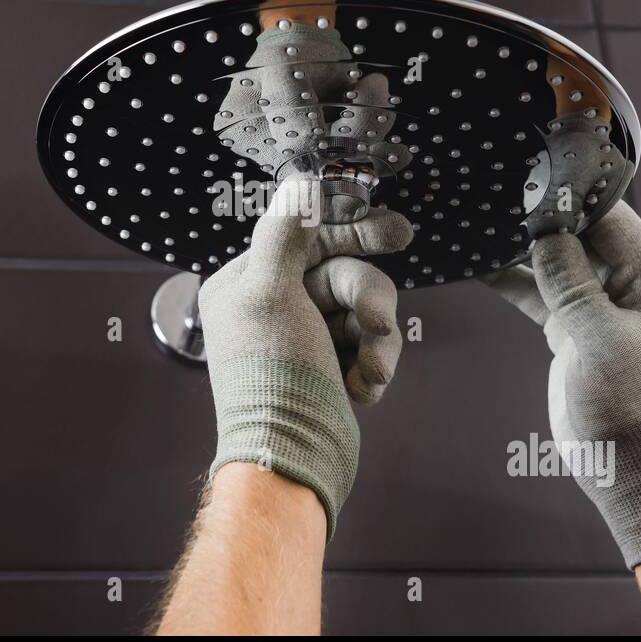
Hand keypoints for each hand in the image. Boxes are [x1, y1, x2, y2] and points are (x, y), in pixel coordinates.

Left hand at [198, 175, 411, 538]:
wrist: (291, 459)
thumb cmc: (271, 378)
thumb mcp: (271, 292)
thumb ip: (285, 231)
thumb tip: (299, 182)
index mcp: (246, 284)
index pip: (306, 240)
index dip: (351, 234)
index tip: (394, 232)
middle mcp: (272, 308)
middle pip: (342, 275)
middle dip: (366, 298)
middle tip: (382, 317)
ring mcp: (303, 341)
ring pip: (363, 311)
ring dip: (375, 340)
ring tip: (370, 367)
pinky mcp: (330, 370)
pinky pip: (369, 347)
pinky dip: (372, 367)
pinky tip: (361, 388)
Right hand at [485, 201, 640, 567]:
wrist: (628, 471)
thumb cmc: (630, 411)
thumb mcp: (601, 343)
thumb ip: (572, 284)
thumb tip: (546, 233)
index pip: (615, 221)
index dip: (574, 199)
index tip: (532, 178)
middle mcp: (634, 287)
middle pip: (584, 235)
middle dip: (543, 218)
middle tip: (498, 195)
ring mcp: (602, 307)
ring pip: (558, 261)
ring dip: (521, 248)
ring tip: (480, 223)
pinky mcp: (574, 328)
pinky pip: (541, 291)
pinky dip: (513, 279)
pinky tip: (479, 263)